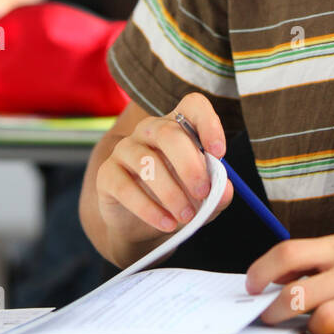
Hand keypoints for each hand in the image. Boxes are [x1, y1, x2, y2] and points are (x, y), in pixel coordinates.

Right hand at [95, 93, 233, 248]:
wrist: (143, 227)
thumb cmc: (179, 200)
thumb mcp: (204, 199)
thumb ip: (217, 192)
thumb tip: (226, 188)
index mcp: (178, 125)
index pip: (193, 106)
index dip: (208, 124)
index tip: (219, 153)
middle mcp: (150, 130)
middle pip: (169, 132)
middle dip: (189, 165)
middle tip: (203, 193)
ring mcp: (125, 149)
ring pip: (147, 162)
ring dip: (171, 193)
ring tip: (186, 216)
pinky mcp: (107, 173)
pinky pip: (125, 187)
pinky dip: (149, 209)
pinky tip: (166, 223)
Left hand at [245, 234, 333, 333]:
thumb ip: (314, 263)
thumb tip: (270, 278)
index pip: (290, 252)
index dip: (263, 271)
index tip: (251, 288)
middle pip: (300, 293)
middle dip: (278, 312)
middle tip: (272, 320)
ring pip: (326, 319)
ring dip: (316, 329)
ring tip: (321, 328)